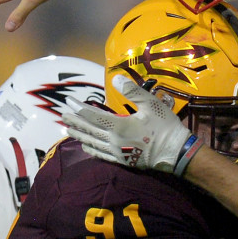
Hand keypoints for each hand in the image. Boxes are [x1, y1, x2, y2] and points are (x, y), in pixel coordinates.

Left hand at [62, 76, 202, 174]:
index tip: (68, 102)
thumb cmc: (165, 127)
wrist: (175, 153)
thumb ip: (132, 91)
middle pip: (89, 129)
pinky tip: (85, 147)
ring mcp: (117, 152)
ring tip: (67, 130)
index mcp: (119, 126)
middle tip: (62, 116)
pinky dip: (91, 149)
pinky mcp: (122, 160)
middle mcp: (113, 140)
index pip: (93, 115)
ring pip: (92, 142)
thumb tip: (115, 78)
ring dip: (79, 135)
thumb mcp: (152, 104)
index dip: (79, 108)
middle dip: (75, 122)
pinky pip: (101, 154)